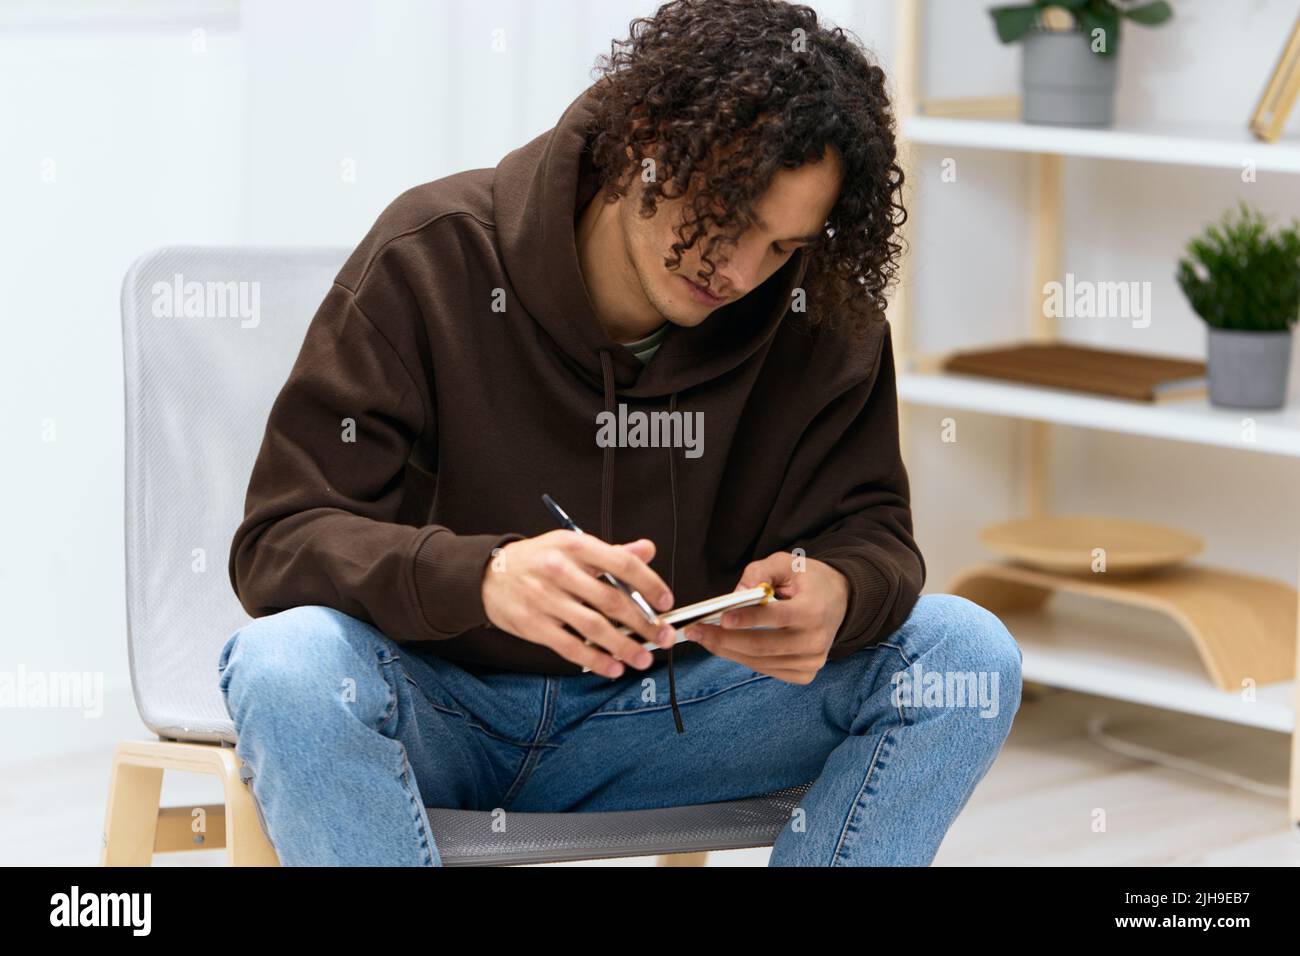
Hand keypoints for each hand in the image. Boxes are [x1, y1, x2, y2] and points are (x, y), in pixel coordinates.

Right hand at [481, 531, 676, 678]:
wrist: (487, 574)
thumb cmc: (537, 559)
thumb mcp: (571, 545)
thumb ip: (611, 552)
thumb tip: (647, 550)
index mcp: (575, 546)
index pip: (622, 564)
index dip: (650, 584)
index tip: (665, 602)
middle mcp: (560, 570)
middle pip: (612, 600)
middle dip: (644, 622)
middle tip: (663, 636)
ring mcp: (545, 599)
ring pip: (594, 627)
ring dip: (624, 646)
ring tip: (643, 658)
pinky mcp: (533, 625)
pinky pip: (571, 647)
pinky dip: (595, 660)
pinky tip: (612, 667)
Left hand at [684, 552, 848, 683]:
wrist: (839, 601)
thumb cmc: (808, 580)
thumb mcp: (786, 563)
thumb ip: (760, 572)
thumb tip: (736, 594)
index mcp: (814, 610)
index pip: (776, 618)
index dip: (747, 618)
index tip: (720, 617)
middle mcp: (815, 640)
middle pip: (762, 646)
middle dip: (723, 639)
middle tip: (695, 631)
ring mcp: (811, 661)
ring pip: (759, 661)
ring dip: (727, 651)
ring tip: (702, 638)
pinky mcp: (804, 674)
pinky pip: (766, 670)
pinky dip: (742, 658)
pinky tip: (725, 646)